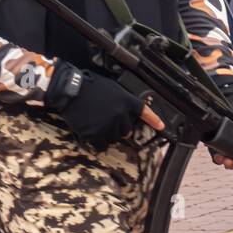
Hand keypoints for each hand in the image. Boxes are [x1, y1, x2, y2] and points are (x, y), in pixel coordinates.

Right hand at [47, 63, 163, 148]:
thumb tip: (126, 116)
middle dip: (118, 127)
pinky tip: (91, 132)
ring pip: (114, 138)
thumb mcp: (113, 89)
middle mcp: (122, 114)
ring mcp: (109, 125)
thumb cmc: (90, 87)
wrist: (71, 90)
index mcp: (127, 101)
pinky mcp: (97, 134)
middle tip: (105, 118)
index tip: (161, 126)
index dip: (154, 120)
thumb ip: (123, 102)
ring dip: (107, 134)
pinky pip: (102, 145)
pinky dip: (97, 142)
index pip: (144, 112)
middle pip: (127, 130)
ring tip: (95, 121)